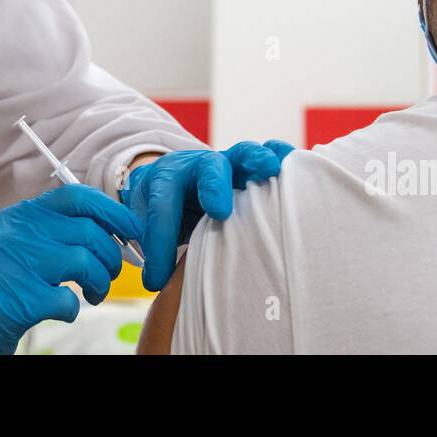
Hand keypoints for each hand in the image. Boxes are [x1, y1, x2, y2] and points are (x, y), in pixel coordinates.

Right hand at [0, 184, 142, 353]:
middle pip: (89, 232)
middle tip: (108, 275)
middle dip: (111, 257)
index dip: (113, 211)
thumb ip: (61, 230)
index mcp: (22, 215)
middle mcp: (17, 233)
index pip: (77, 197)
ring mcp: (16, 264)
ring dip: (100, 283)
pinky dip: (74, 309)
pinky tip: (62, 311)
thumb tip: (119, 227)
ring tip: (94, 294)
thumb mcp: (25, 244)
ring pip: (85, 263)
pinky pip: (69, 300)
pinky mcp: (18, 299)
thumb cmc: (5, 284)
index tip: (133, 230)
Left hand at [120, 140, 294, 290]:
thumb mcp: (140, 222)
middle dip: (212, 186)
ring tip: (271, 167)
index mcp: (165, 179)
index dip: (160, 240)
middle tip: (219, 211)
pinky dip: (281, 157)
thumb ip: (143, 243)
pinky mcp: (249, 169)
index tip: (156, 278)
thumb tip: (153, 283)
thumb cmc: (159, 207)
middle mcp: (197, 166)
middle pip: (206, 166)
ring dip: (256, 159)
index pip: (161, 206)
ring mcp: (227, 164)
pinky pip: (268, 155)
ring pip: (242, 154)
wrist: (171, 182)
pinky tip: (295, 164)